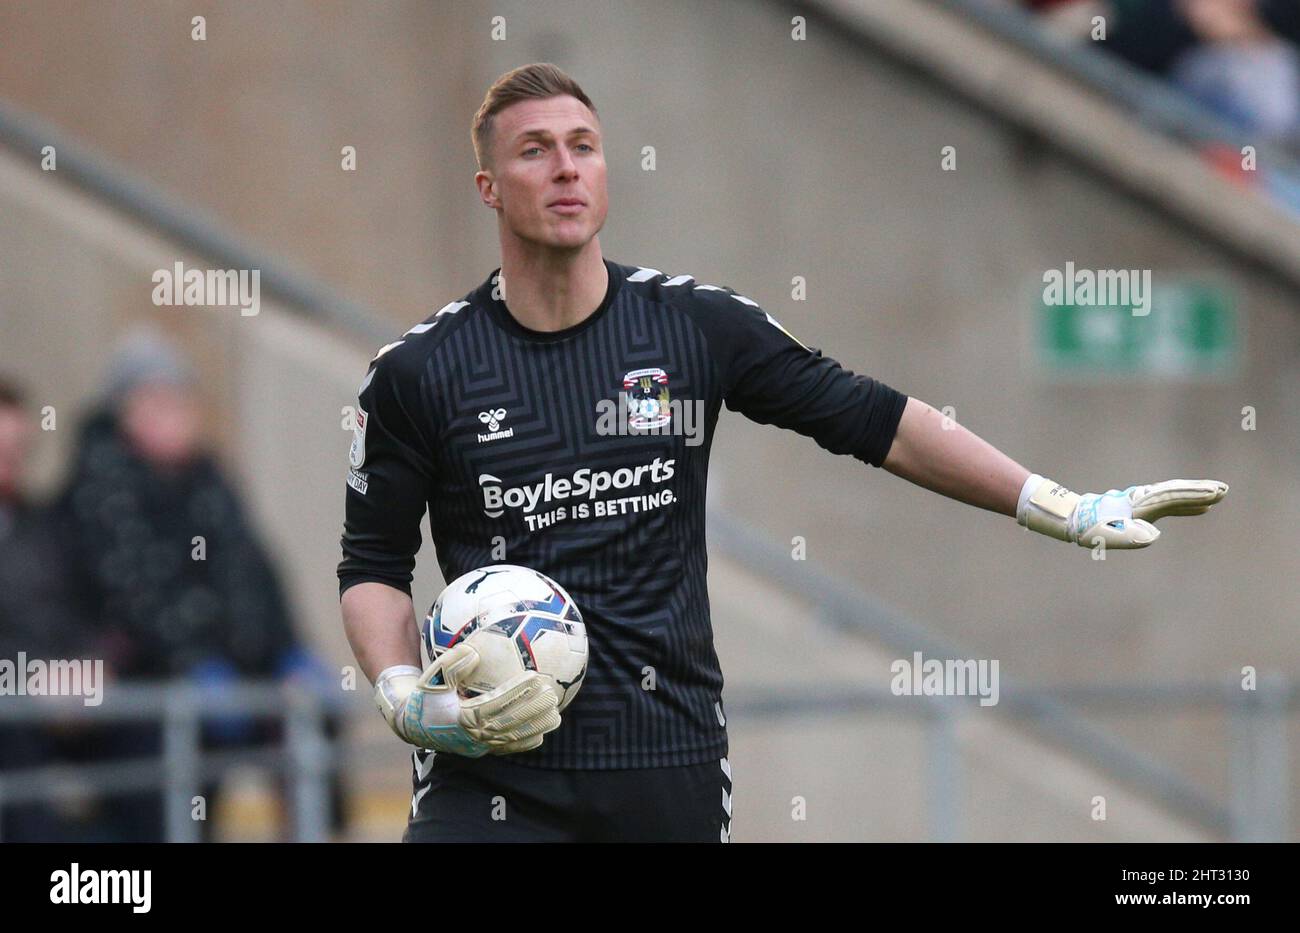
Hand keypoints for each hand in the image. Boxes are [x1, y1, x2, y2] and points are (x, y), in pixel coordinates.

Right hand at [374, 642, 560, 754]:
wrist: (413, 724)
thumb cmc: (424, 695)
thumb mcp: (432, 677)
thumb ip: (451, 664)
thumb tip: (472, 650)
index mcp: (462, 717)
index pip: (496, 703)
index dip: (516, 692)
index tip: (535, 677)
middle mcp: (472, 735)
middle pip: (509, 722)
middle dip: (533, 710)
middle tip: (553, 694)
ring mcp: (478, 746)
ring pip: (512, 738)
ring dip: (535, 727)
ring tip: (556, 715)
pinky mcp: (480, 751)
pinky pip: (506, 748)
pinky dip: (524, 743)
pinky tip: (541, 734)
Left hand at [1019, 475, 1227, 548]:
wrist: (1075, 518)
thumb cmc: (1091, 530)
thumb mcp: (1106, 535)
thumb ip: (1128, 536)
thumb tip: (1154, 537)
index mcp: (1139, 506)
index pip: (1171, 498)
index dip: (1193, 496)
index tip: (1214, 494)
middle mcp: (1144, 500)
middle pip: (1175, 492)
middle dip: (1199, 491)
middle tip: (1224, 489)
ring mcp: (1144, 502)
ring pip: (1174, 495)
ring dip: (1196, 495)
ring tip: (1219, 496)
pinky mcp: (1143, 508)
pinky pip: (1169, 503)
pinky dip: (1186, 504)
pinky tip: (1200, 509)